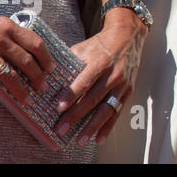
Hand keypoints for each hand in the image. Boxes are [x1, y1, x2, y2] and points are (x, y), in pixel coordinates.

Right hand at [0, 4, 54, 101]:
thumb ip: (9, 31)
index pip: (35, 43)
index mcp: (7, 26)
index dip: (46, 58)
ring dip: (19, 90)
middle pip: (26, 62)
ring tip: (26, 99)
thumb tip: (23, 46)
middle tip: (43, 87)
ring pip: (9, 75)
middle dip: (38, 77)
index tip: (51, 68)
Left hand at [54, 12, 145, 145]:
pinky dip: (108, 126)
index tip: (58, 108)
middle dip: (76, 116)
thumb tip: (48, 78)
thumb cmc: (101, 43)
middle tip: (61, 129)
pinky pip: (117, 111)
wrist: (128, 36)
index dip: (71, 95)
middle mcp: (113, 74)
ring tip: (79, 139)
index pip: (84, 81)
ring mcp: (122, 84)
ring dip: (92, 126)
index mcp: (100, 62)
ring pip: (106, 109)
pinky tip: (98, 138)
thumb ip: (69, 63)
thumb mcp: (83, 47)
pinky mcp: (128, 90)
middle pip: (93, 99)